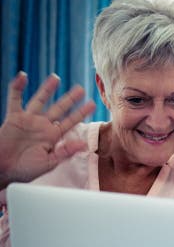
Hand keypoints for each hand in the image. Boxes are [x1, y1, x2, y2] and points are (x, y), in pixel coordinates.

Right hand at [0, 72, 95, 189]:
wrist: (3, 171)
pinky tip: (23, 76)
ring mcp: (28, 120)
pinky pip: (15, 99)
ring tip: (56, 77)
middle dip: (69, 99)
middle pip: (58, 108)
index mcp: (53, 137)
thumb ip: (65, 152)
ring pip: (39, 101)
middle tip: (81, 88)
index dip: (81, 113)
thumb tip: (83, 144)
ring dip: (47, 89)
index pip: (70, 122)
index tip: (92, 104)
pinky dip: (17, 87)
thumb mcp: (49, 163)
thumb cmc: (25, 170)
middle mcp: (42, 126)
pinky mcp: (13, 118)